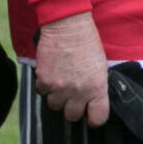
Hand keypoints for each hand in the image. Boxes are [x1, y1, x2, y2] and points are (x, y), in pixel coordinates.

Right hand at [36, 11, 110, 125]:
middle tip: (72, 96)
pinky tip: (51, 72)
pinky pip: (42, 92)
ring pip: (55, 106)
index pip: (98, 118)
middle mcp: (79, 92)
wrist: (67, 25)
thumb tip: (91, 101)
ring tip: (60, 82)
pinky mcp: (44, 80)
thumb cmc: (87, 42)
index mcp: (97, 88)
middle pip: (72, 116)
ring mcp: (59, 88)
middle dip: (72, 107)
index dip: (94, 118)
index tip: (90, 114)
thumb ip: (96, 86)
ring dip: (57, 97)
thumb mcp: (100, 66)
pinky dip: (45, 86)